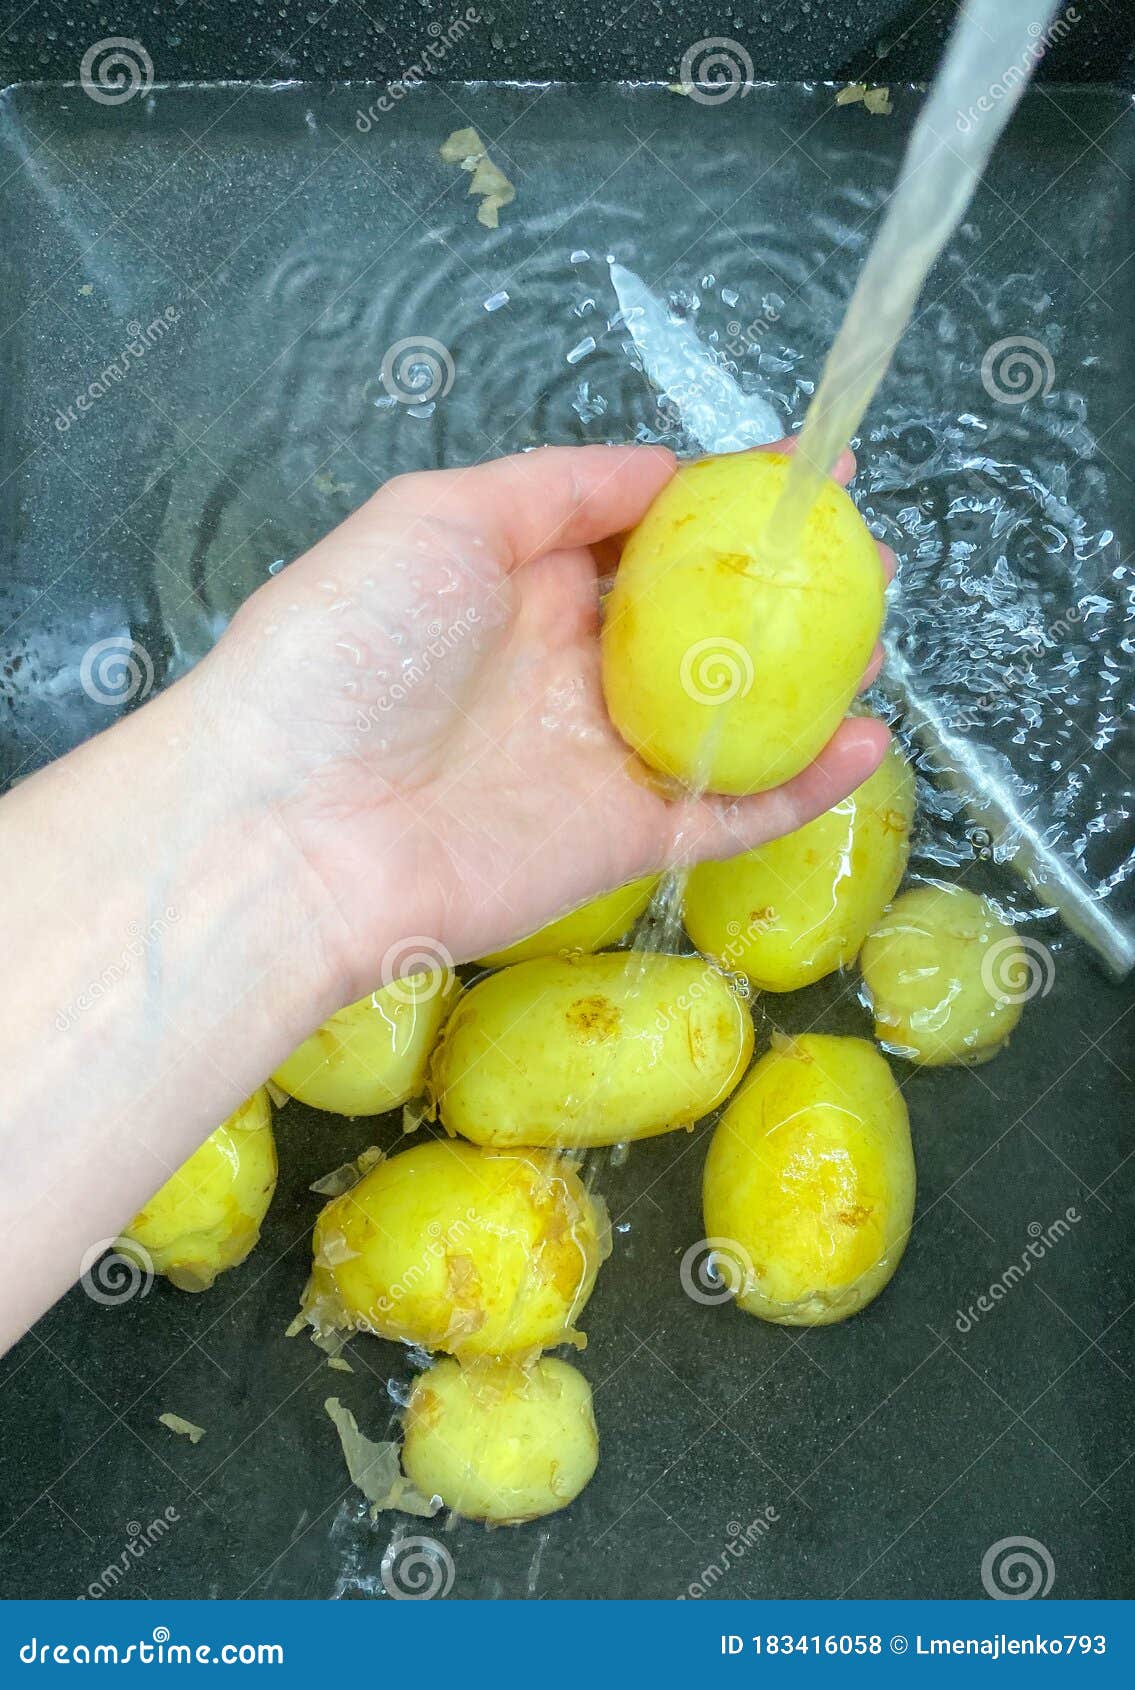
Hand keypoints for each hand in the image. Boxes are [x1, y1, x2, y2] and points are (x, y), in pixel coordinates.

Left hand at [196, 443, 892, 1000]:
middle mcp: (565, 667)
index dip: (726, 501)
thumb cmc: (349, 651)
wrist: (295, 826)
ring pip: (726, 719)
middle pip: (698, 624)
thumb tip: (659, 471)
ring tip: (874, 640)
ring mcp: (596, 758)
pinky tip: (864, 744)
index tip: (809, 472)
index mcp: (519, 583)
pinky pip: (727, 812)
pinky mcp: (618, 842)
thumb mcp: (439, 517)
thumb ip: (556, 488)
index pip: (645, 533)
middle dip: (781, 590)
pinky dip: (799, 787)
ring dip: (806, 684)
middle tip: (862, 558)